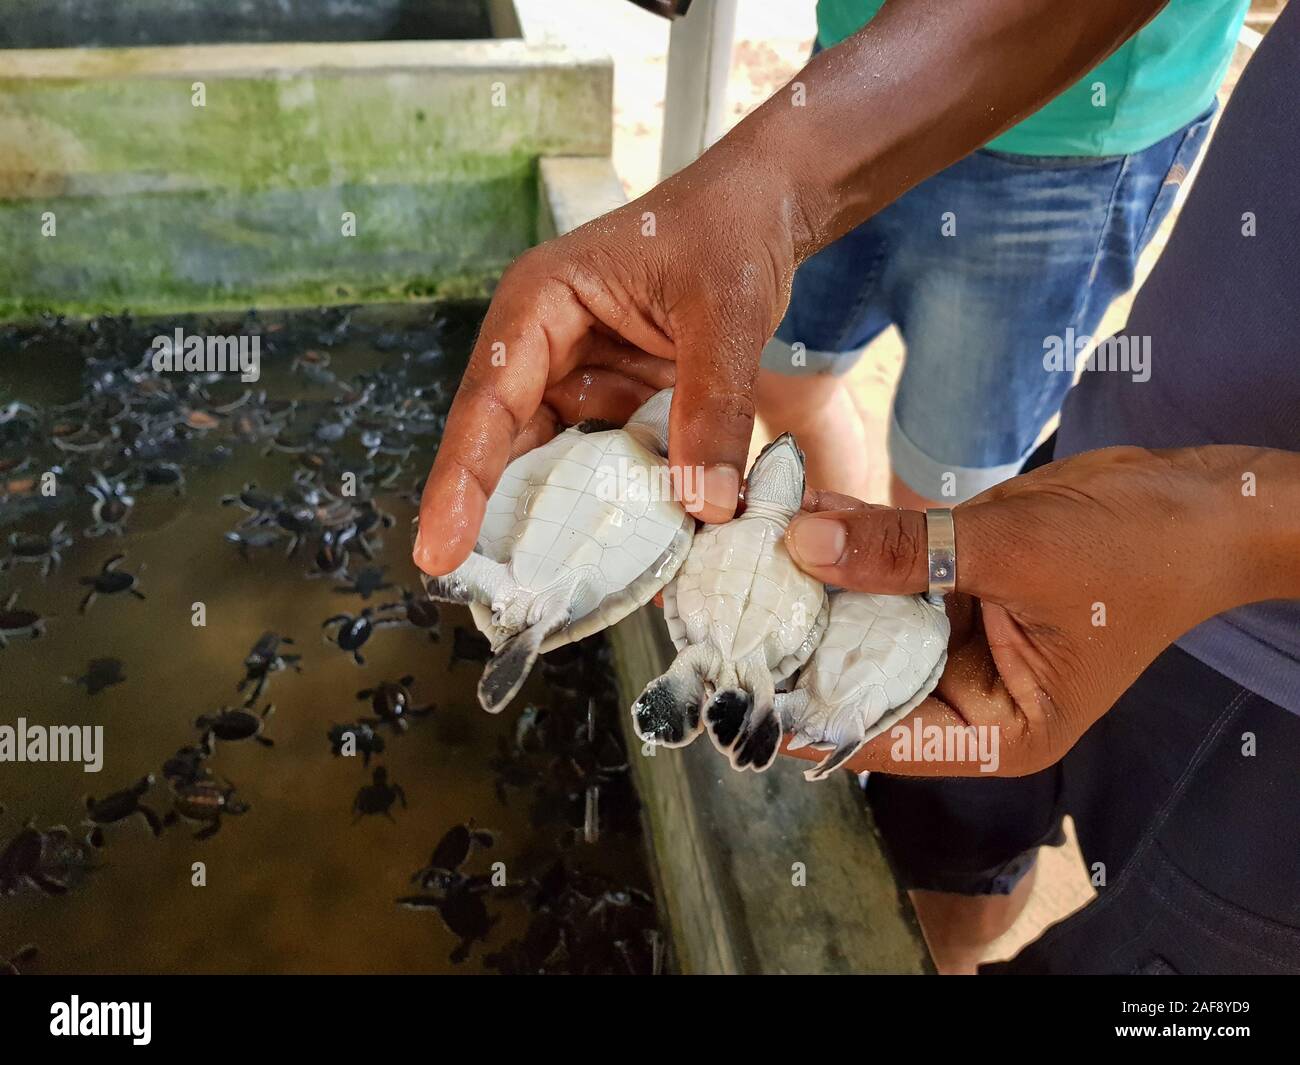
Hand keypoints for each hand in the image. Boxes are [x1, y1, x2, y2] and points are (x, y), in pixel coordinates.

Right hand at [413, 0, 1169, 578]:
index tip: (438, 549)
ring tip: (551, 593)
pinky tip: (629, 555)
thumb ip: (713, 406)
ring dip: (559, 521)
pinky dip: (616, 508)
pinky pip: (604, 466)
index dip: (459, 480)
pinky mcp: (616, 405)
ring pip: (553, 465)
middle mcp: (545, 349)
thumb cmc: (726, 234)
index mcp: (540, 306)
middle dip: (495, 517)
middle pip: (504, 446)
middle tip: (488, 595)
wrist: (763, 213)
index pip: (487, 402)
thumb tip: (707, 505)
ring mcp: (580, 380)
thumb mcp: (723, 314)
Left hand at [779, 445, 1294, 776]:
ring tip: (740, 554)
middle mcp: (969, 692)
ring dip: (814, 582)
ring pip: (866, 618)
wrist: (1195, 497)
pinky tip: (797, 512)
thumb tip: (804, 546)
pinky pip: (888, 568)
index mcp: (998, 728)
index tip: (733, 687)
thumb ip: (906, 553)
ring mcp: (959, 637)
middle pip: (862, 676)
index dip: (805, 713)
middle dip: (799, 640)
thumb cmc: (1137, 550)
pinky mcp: (954, 585)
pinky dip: (849, 541)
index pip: (881, 736)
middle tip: (718, 611)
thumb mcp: (1013, 552)